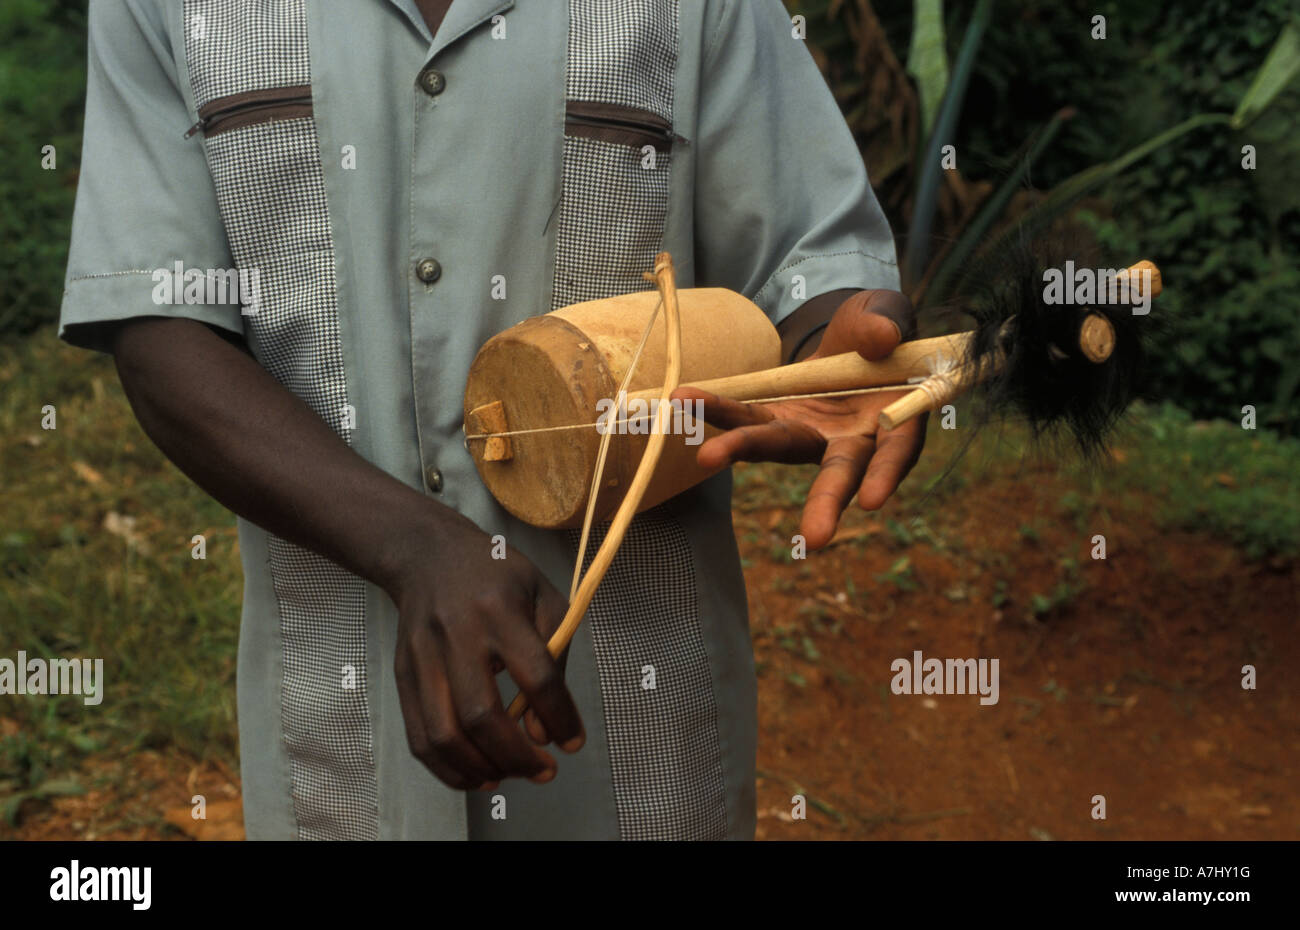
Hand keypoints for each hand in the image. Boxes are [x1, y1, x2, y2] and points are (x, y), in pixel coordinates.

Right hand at [386, 507, 584, 790]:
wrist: (427, 554)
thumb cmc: (495, 576)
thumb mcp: (543, 594)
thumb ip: (555, 657)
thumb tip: (542, 732)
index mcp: (500, 609)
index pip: (535, 675)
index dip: (558, 716)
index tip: (572, 743)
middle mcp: (457, 634)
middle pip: (482, 714)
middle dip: (517, 756)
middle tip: (543, 771)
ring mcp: (423, 657)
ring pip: (444, 734)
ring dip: (481, 769)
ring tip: (512, 775)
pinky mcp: (402, 674)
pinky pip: (420, 736)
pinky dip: (448, 768)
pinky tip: (478, 774)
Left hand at [674, 290, 925, 549]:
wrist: (850, 338)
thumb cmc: (880, 333)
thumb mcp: (886, 316)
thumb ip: (885, 324)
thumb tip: (883, 337)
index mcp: (892, 425)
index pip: (893, 454)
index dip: (885, 475)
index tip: (872, 501)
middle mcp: (849, 441)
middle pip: (836, 472)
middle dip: (824, 502)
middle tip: (813, 539)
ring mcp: (806, 432)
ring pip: (775, 444)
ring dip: (740, 449)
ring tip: (705, 457)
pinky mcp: (773, 417)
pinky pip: (743, 414)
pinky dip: (714, 409)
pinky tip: (680, 402)